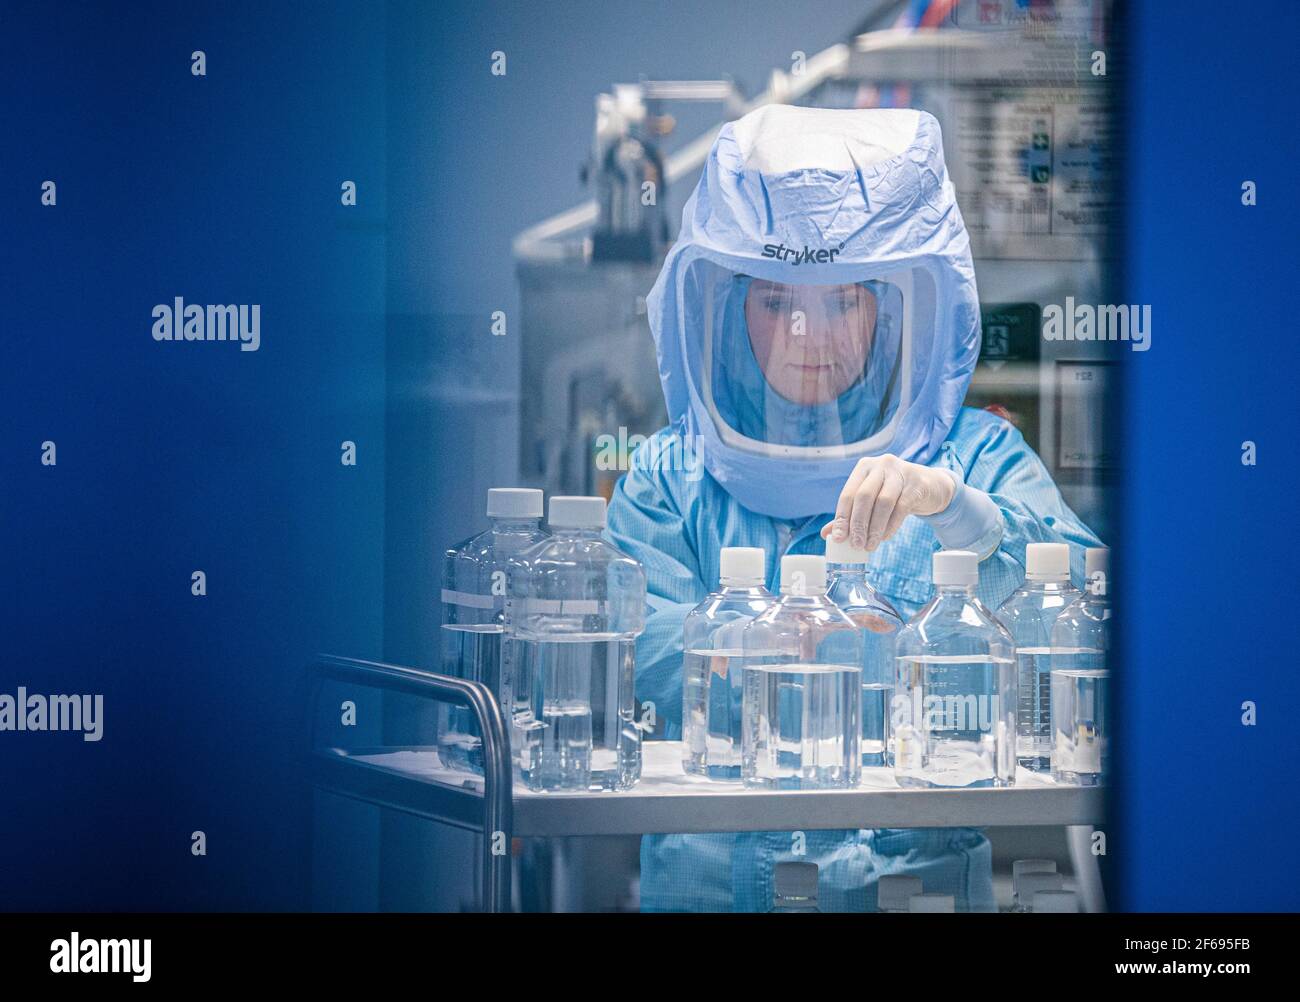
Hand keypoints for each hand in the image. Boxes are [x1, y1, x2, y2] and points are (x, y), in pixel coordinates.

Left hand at [821, 455, 955, 550]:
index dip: (842, 518)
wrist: (929, 486)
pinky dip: (891, 525)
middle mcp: (880, 465)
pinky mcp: (916, 484)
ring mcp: (900, 472)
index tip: (838, 539)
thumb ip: (850, 514)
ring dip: (875, 528)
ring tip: (870, 546)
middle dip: (858, 524)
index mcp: (864, 467)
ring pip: (883, 502)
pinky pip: (901, 507)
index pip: (848, 494)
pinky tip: (885, 537)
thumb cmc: (894, 493)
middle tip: (856, 545)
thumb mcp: (872, 499)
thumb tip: (827, 534)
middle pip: (864, 497)